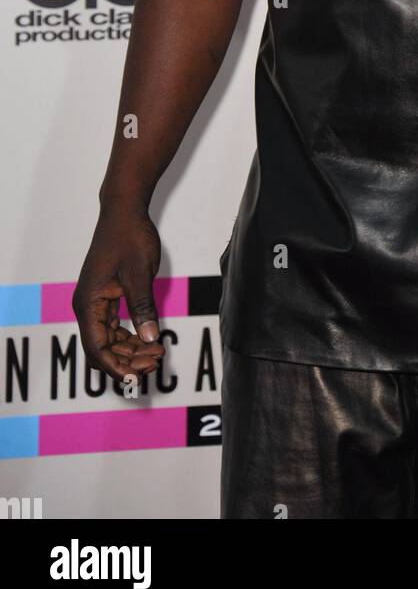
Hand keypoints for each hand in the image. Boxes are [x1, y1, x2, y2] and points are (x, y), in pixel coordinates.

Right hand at [73, 205, 165, 381]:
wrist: (124, 211)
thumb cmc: (129, 237)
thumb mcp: (139, 274)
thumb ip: (143, 307)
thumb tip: (150, 338)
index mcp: (89, 303)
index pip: (97, 348)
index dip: (117, 366)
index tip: (138, 376)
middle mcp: (87, 306)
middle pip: (102, 349)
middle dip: (128, 360)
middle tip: (157, 360)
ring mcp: (96, 302)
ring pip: (109, 340)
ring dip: (131, 350)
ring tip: (158, 352)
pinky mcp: (106, 297)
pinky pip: (115, 327)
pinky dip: (131, 336)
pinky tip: (151, 339)